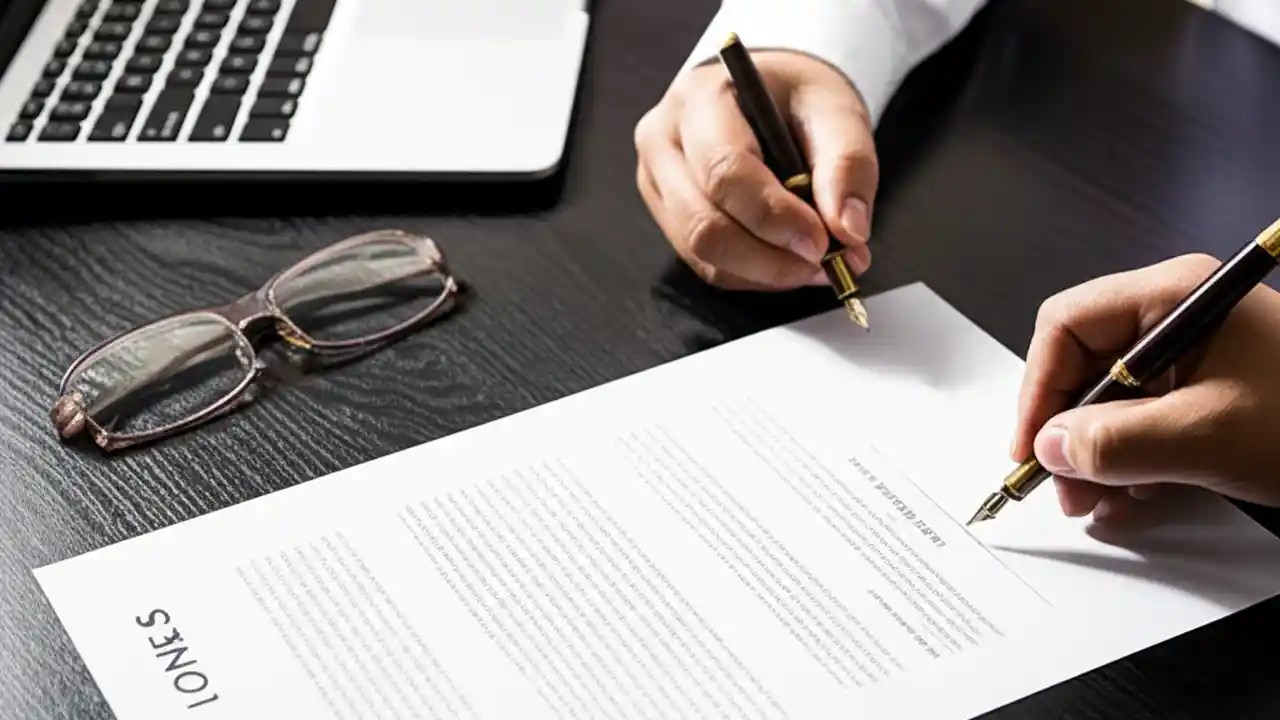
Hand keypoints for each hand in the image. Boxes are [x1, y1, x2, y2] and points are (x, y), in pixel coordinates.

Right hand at [634, 50, 875, 289]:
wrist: (768, 96)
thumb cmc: (797, 98)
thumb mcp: (837, 112)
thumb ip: (847, 166)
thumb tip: (848, 230)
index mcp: (700, 99)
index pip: (724, 173)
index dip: (772, 217)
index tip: (821, 242)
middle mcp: (664, 140)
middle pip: (703, 224)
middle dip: (769, 258)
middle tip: (824, 263)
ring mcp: (657, 181)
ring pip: (702, 254)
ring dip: (765, 272)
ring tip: (815, 263)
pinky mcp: (666, 215)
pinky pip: (705, 265)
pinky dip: (753, 275)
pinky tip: (787, 260)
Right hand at [1011, 253, 1279, 520]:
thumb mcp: (1206, 437)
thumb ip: (1115, 443)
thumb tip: (1051, 447)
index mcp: (1176, 296)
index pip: (1068, 326)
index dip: (1039, 388)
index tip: (1031, 443)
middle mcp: (1180, 316)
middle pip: (1085, 363)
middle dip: (1067, 428)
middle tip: (1058, 480)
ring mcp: (1196, 353)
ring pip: (1112, 397)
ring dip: (1094, 452)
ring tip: (1093, 499)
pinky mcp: (1211, 389)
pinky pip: (1147, 418)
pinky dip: (1130, 458)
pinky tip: (1129, 495)